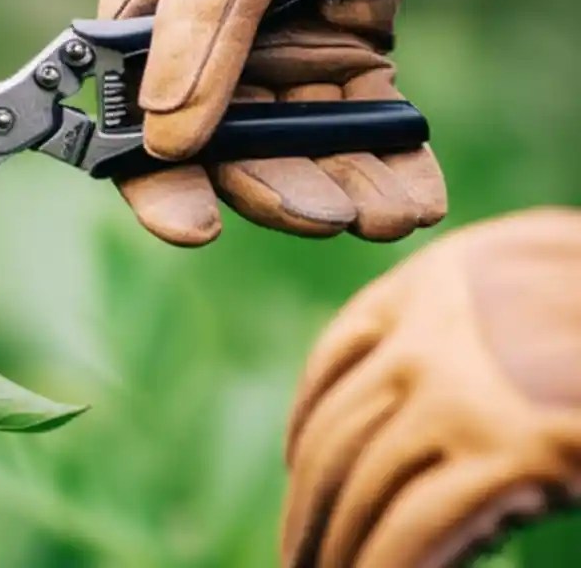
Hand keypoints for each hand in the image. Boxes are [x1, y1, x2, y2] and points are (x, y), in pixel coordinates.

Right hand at [99, 0, 469, 245]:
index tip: (197, 227)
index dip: (161, 190)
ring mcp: (278, 71)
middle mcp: (209, 73)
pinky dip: (392, 161)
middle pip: (233, 159)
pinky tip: (417, 197)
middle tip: (324, 215)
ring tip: (387, 215)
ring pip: (305, 151)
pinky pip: (364, 124)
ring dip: (345, 187)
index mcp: (147, 50)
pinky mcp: (344, 63)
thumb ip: (193, 42)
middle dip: (279, 191)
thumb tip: (168, 142)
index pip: (138, 140)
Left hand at [283, 209, 580, 567]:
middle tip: (299, 553)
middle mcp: (428, 336)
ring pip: (360, 491)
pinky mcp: (510, 456)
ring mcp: (463, 396)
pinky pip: (414, 532)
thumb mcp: (525, 284)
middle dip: (311, 506)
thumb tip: (412, 396)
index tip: (297, 465)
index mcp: (430, 283)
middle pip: (335, 438)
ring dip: (334, 548)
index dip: (305, 424)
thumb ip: (466, 323)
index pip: (333, 363)